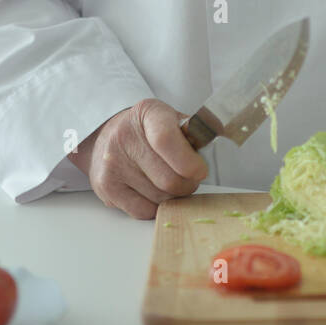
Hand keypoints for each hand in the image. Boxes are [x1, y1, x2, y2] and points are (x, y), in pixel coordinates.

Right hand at [69, 99, 208, 219]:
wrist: (106, 136)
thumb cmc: (149, 130)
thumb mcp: (172, 119)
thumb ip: (196, 129)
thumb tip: (220, 135)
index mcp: (147, 113)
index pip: (166, 140)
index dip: (189, 162)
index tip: (200, 170)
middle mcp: (124, 137)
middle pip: (169, 179)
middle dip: (187, 183)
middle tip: (188, 176)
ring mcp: (112, 164)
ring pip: (160, 199)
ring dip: (172, 196)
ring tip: (168, 179)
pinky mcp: (106, 188)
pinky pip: (144, 211)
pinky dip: (155, 206)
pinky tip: (152, 190)